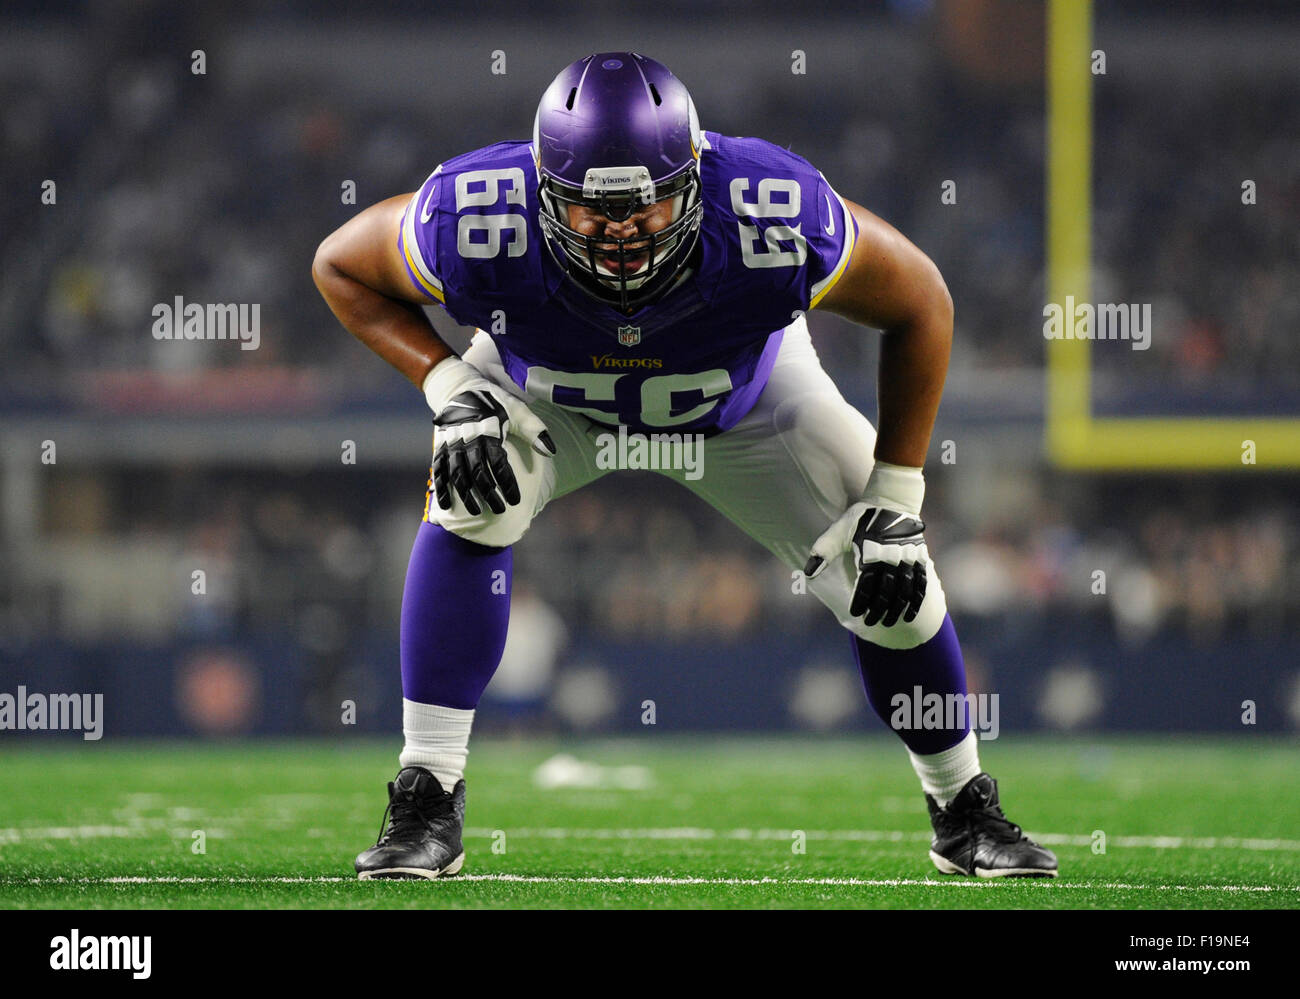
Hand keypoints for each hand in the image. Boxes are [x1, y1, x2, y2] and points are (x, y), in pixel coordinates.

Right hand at [424, 357, 554, 515]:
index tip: (515, 500)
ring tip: (477, 511)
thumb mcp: (517, 409)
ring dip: (466, 495)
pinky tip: (446, 506)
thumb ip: (534, 430)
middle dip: (489, 493)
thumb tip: (551, 451)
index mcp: (488, 430)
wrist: (459, 387)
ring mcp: (452, 443)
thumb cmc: (494, 401)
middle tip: (500, 510)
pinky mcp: (440, 446)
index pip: (498, 463)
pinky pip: (439, 470)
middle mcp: (468, 439)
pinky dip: (442, 488)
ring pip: (458, 474)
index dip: (507, 483)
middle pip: (478, 472)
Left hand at [802, 463, 927, 627]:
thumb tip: (808, 570)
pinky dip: (915, 600)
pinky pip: (919, 584)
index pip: (866, 585)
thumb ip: (824, 550)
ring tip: (890, 623)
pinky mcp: (918, 557)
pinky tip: (910, 614)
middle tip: (870, 623)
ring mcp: (907, 559)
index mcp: (871, 554)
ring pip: (904, 591)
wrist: (892, 499)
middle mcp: (891, 559)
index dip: (861, 601)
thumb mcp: (839, 530)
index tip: (855, 614)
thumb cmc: (861, 516)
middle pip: (886, 592)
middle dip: (878, 610)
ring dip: (897, 609)